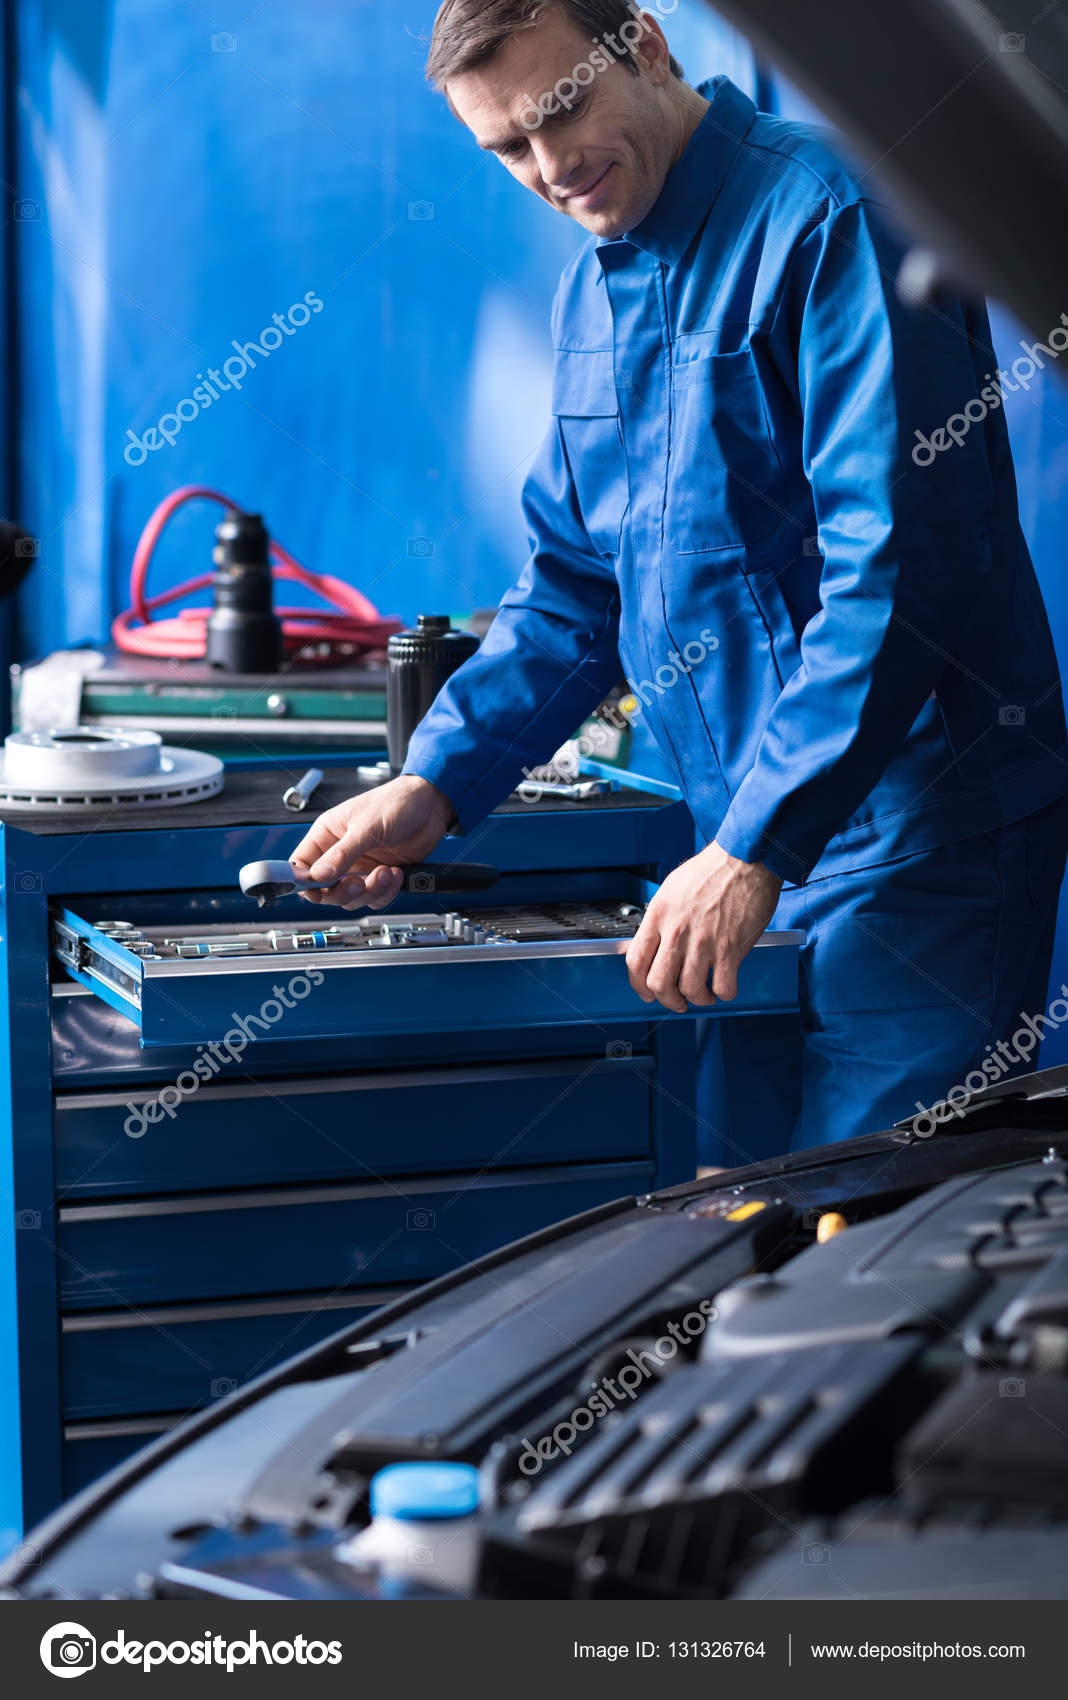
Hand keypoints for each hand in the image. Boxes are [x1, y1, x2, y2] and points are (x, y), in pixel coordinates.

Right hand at [290, 775, 454, 910]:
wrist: (431, 805)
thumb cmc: (396, 802)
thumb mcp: (366, 827)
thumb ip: (342, 854)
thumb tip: (318, 875)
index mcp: (327, 836)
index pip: (301, 866)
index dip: (303, 882)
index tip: (315, 889)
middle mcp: (340, 855)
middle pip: (325, 890)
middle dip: (342, 892)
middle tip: (358, 882)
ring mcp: (360, 867)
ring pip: (351, 898)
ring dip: (370, 891)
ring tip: (385, 872)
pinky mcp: (380, 876)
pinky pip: (375, 898)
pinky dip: (386, 891)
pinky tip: (396, 873)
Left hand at [626, 840, 782, 1012]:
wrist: (745, 859)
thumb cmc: (712, 870)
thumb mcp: (672, 890)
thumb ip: (661, 919)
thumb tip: (655, 943)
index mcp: (659, 916)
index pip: (635, 962)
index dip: (639, 985)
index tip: (647, 993)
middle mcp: (677, 932)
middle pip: (659, 984)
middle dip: (668, 1000)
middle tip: (678, 1000)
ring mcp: (703, 943)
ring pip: (691, 990)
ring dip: (699, 998)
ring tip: (707, 993)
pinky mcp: (730, 949)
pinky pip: (723, 987)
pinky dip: (724, 993)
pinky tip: (726, 985)